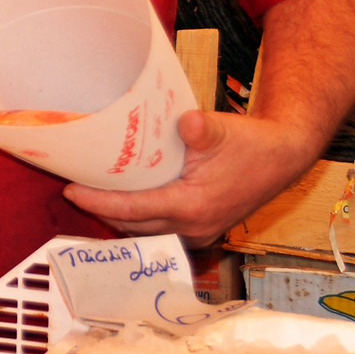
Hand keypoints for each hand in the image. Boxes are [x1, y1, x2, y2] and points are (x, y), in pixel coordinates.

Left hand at [63, 108, 317, 247]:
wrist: (284, 158)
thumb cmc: (252, 144)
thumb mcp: (223, 130)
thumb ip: (200, 129)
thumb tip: (186, 122)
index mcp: (191, 206)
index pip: (131, 208)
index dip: (97, 201)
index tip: (70, 190)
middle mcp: (193, 226)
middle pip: (132, 224)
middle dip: (100, 210)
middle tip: (73, 189)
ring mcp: (199, 231)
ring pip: (145, 230)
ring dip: (118, 216)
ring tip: (93, 195)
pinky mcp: (203, 228)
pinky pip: (160, 228)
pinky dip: (139, 217)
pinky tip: (125, 201)